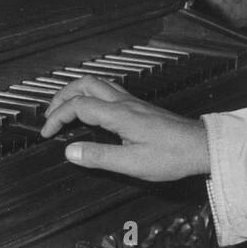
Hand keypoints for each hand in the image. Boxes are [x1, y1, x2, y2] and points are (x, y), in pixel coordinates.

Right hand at [41, 76, 209, 180]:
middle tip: (49, 113)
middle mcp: (124, 103)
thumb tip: (70, 151)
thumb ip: (99, 157)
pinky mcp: (140, 107)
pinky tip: (91, 109)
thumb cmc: (171, 156)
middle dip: (62, 95)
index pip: (78, 106)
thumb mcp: (132, 164)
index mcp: (119, 115)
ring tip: (64, 107)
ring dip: (76, 91)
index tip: (46, 132)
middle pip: (85, 84)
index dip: (57, 116)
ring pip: (98, 83)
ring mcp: (133, 102)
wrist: (200, 146)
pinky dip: (91, 94)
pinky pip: (109, 90)